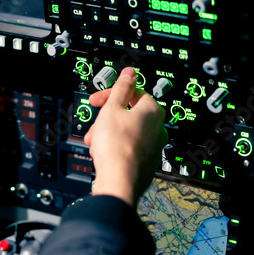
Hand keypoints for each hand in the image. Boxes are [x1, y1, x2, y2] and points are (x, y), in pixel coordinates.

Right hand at [83, 67, 167, 205]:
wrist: (118, 181)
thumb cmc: (116, 146)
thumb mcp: (112, 108)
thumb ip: (122, 87)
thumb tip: (130, 73)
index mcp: (153, 111)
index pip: (133, 92)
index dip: (112, 94)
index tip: (99, 98)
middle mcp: (158, 128)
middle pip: (129, 113)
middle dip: (108, 116)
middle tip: (95, 121)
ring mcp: (153, 147)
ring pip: (127, 131)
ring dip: (108, 132)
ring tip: (94, 140)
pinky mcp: (146, 162)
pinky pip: (128, 147)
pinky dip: (115, 146)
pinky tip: (102, 152)